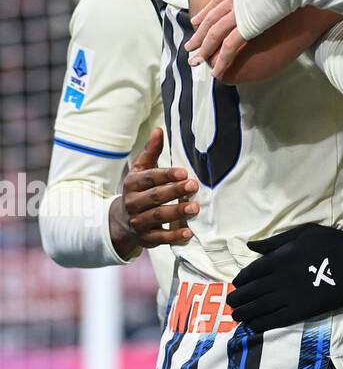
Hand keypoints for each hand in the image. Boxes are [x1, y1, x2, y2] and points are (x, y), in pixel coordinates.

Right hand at [109, 128, 197, 256]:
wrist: (120, 222)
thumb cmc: (139, 190)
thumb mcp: (141, 170)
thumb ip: (151, 151)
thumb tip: (159, 130)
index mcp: (132, 184)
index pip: (149, 178)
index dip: (166, 175)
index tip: (183, 172)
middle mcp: (133, 203)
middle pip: (154, 197)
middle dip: (174, 191)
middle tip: (194, 186)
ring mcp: (138, 222)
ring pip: (157, 217)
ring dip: (176, 212)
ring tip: (195, 208)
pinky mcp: (146, 238)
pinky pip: (159, 239)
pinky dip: (174, 237)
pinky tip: (189, 233)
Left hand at [187, 0, 246, 77]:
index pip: (216, 2)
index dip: (204, 13)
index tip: (195, 21)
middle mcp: (233, 0)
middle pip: (210, 20)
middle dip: (198, 35)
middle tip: (189, 47)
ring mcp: (237, 13)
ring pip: (214, 34)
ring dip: (204, 50)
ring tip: (196, 61)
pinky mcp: (246, 27)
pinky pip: (229, 46)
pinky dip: (222, 60)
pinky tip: (217, 70)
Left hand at [228, 222, 342, 332]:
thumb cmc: (331, 243)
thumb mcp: (302, 233)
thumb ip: (275, 241)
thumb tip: (251, 245)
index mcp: (278, 259)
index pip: (249, 273)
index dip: (240, 280)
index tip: (237, 285)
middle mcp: (279, 279)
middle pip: (249, 292)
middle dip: (236, 299)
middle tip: (231, 303)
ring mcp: (289, 296)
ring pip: (258, 308)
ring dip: (244, 313)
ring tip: (237, 316)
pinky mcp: (300, 310)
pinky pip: (274, 320)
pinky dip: (260, 324)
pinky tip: (253, 325)